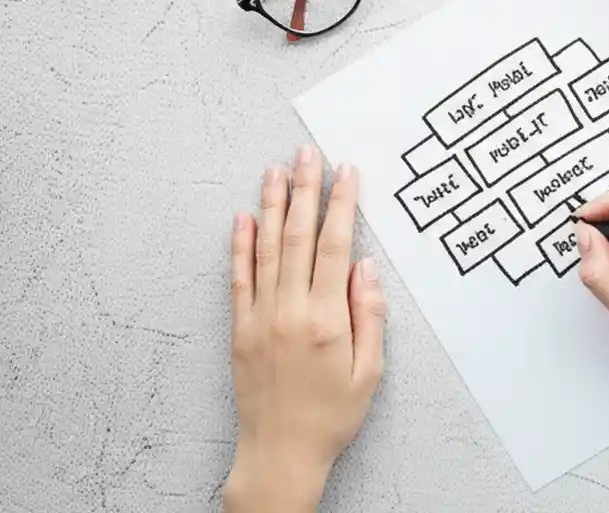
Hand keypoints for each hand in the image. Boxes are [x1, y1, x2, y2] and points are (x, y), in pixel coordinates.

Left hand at [224, 146, 386, 512]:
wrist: (280, 454)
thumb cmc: (331, 417)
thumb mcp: (370, 372)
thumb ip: (369, 317)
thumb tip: (366, 269)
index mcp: (327, 320)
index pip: (333, 247)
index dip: (340, 205)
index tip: (346, 173)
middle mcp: (289, 311)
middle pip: (297, 237)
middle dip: (305, 190)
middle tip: (307, 154)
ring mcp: (260, 318)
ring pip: (266, 249)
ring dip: (271, 206)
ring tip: (275, 170)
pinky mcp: (240, 329)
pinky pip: (239, 278)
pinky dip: (240, 245)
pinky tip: (243, 218)